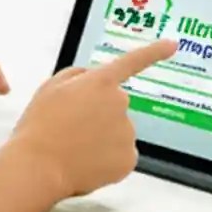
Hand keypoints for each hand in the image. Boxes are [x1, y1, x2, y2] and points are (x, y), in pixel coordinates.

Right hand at [7, 40, 176, 196]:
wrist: (38, 167)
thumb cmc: (40, 127)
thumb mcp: (51, 87)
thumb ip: (78, 76)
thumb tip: (92, 78)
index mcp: (101, 82)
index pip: (133, 62)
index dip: (155, 52)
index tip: (173, 44)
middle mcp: (120, 103)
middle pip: (115, 106)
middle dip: (99, 114)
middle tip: (72, 128)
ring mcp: (127, 132)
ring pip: (118, 132)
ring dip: (102, 138)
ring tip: (74, 147)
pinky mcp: (129, 158)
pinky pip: (121, 155)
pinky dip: (107, 160)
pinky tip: (86, 162)